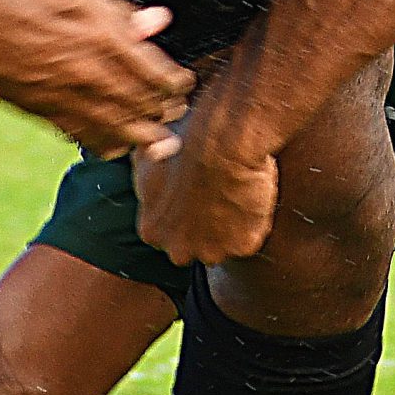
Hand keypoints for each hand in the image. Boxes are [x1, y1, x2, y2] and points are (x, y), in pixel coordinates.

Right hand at [0, 0, 191, 156]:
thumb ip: (118, 11)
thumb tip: (155, 22)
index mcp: (103, 37)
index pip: (155, 71)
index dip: (175, 83)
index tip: (184, 85)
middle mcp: (86, 71)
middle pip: (139, 104)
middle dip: (163, 113)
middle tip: (175, 118)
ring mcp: (60, 93)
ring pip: (112, 125)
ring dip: (140, 137)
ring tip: (159, 146)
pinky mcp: (35, 106)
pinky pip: (76, 131)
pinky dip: (99, 141)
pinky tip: (111, 148)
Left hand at [135, 138, 277, 265]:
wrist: (221, 143)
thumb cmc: (182, 144)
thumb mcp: (146, 155)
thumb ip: (142, 173)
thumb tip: (143, 165)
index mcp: (152, 231)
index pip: (165, 234)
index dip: (180, 215)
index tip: (191, 197)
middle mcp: (179, 250)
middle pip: (192, 247)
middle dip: (202, 229)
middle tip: (214, 198)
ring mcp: (212, 251)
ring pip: (222, 246)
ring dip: (228, 228)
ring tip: (234, 196)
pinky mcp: (242, 246)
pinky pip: (249, 237)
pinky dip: (253, 221)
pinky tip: (250, 197)